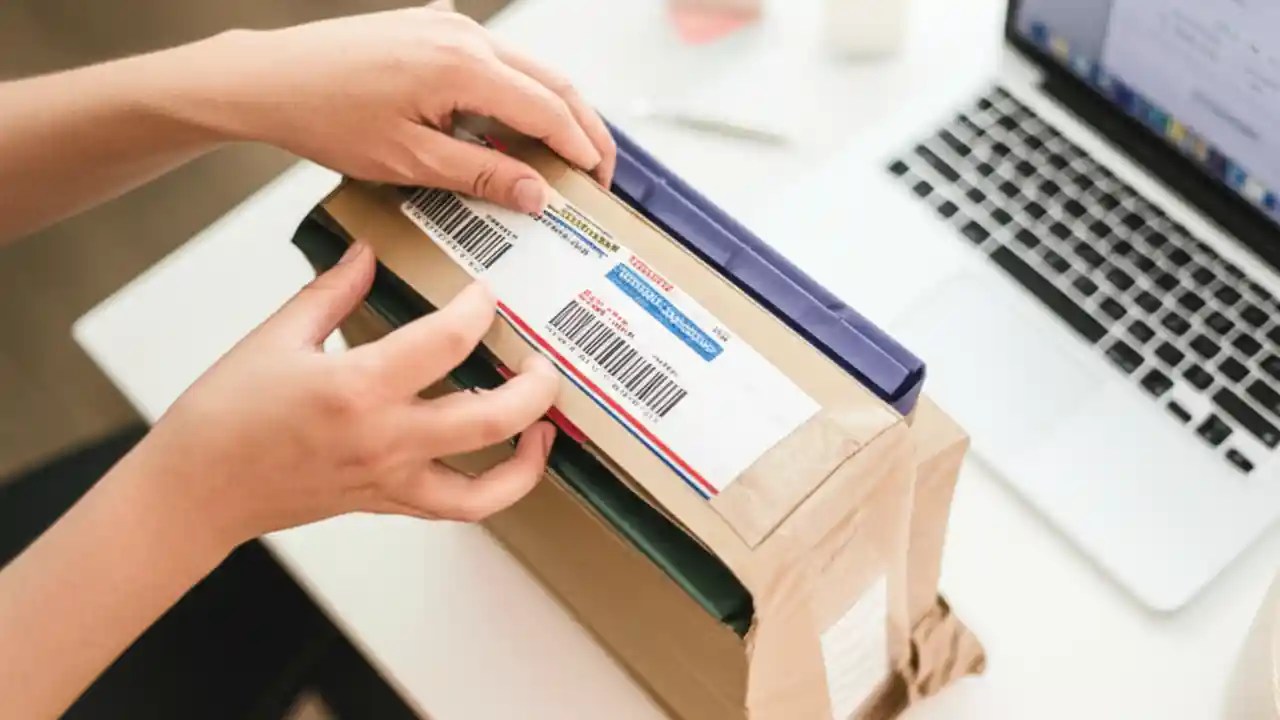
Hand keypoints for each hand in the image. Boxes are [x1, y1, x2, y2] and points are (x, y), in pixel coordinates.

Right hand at [127, 241, 558, 548]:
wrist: (196, 489)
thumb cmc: (225, 416)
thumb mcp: (276, 336)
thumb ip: (333, 291)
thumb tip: (368, 252)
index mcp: (357, 386)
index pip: (447, 341)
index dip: (478, 309)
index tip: (486, 291)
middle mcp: (385, 438)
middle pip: (491, 417)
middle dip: (534, 387)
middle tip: (542, 359)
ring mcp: (391, 478)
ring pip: (487, 486)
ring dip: (529, 455)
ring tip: (545, 425)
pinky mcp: (387, 503)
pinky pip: (456, 508)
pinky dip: (493, 491)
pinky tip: (504, 461)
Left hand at [175, 7, 615, 212]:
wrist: (270, 79)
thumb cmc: (326, 116)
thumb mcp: (411, 161)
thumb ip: (483, 174)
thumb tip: (536, 192)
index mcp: (464, 67)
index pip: (548, 110)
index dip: (580, 148)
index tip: (597, 181)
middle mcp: (465, 36)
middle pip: (552, 81)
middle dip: (583, 126)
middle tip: (598, 168)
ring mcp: (449, 25)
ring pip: (527, 67)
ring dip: (552, 108)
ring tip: (562, 152)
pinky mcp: (432, 27)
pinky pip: (494, 59)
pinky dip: (518, 91)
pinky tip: (514, 122)